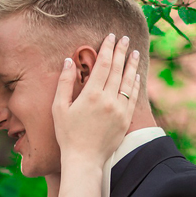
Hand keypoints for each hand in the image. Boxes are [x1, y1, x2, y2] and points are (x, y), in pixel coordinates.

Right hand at [52, 33, 140, 167]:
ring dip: (131, 65)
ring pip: (128, 82)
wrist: (84, 159)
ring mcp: (119, 110)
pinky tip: (136, 76)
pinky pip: (133, 97)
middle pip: (118, 69)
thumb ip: (65, 82)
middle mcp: (108, 100)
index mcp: (91, 94)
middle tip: (125, 39)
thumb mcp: (59, 107)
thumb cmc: (67, 134)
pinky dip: (135, 84)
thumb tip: (69, 61)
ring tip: (135, 52)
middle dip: (122, 52)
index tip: (111, 37)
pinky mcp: (126, 120)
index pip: (103, 64)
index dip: (108, 49)